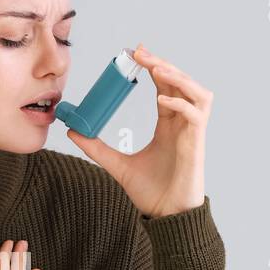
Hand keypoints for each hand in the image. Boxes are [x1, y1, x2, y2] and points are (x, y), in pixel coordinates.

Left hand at [65, 43, 211, 217]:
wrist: (166, 216)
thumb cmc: (151, 193)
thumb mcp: (118, 165)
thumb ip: (97, 148)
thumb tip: (72, 132)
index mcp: (168, 125)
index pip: (164, 86)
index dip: (154, 67)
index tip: (134, 53)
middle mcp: (182, 124)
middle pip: (180, 82)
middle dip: (162, 64)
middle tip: (140, 52)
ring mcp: (192, 132)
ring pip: (197, 92)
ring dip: (178, 77)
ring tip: (156, 69)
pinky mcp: (197, 144)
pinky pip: (196, 115)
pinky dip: (181, 104)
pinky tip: (162, 102)